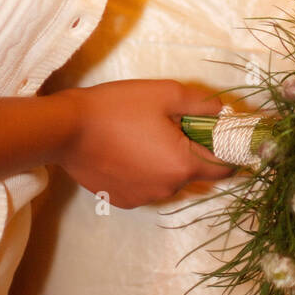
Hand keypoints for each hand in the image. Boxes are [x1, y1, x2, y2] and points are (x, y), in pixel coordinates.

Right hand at [55, 79, 231, 208]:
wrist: (67, 129)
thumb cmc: (118, 108)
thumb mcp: (165, 93)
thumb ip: (201, 104)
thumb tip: (222, 111)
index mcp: (183, 165)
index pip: (224, 167)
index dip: (227, 150)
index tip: (221, 134)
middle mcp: (167, 189)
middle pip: (193, 172)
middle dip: (190, 150)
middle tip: (171, 124)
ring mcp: (143, 198)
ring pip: (168, 179)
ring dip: (165, 162)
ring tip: (143, 136)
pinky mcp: (122, 201)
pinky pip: (145, 186)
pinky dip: (144, 172)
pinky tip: (126, 152)